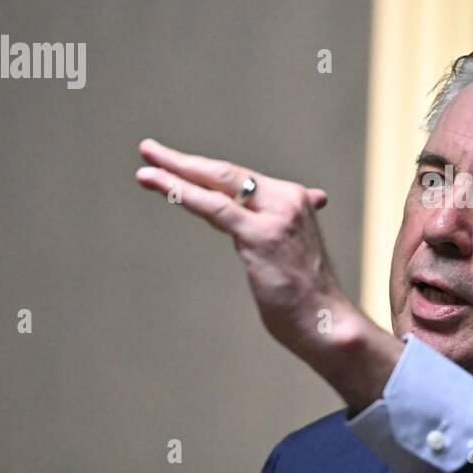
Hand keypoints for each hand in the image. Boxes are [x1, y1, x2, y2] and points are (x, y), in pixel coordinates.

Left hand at [134, 137, 401, 411]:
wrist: (328, 322)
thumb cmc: (310, 296)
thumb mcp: (294, 252)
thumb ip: (284, 227)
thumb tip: (307, 206)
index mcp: (295, 200)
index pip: (241, 179)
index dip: (205, 169)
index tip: (174, 163)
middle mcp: (287, 200)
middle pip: (225, 173)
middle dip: (182, 161)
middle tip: (148, 150)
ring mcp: (275, 216)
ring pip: (216, 185)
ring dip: (175, 173)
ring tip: (145, 167)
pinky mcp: (261, 236)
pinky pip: (214, 207)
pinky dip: (182, 192)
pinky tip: (160, 185)